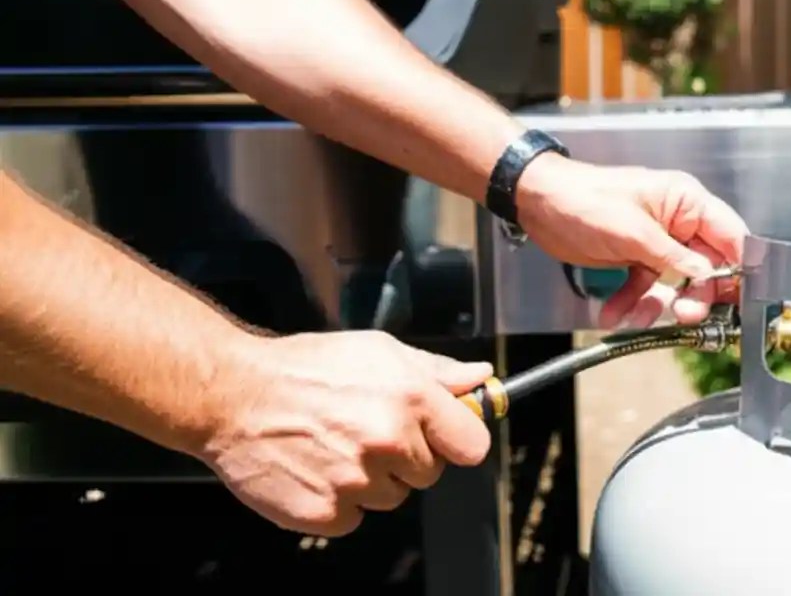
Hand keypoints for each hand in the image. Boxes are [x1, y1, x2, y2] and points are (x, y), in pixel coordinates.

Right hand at [199, 330, 492, 536]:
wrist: (232, 396)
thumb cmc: (304, 369)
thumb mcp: (378, 351)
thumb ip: (435, 370)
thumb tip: (479, 377)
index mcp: (410, 399)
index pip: (472, 444)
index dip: (456, 440)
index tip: (442, 436)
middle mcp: (389, 441)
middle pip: (429, 473)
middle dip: (406, 457)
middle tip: (366, 431)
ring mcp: (357, 481)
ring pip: (391, 497)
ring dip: (371, 480)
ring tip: (335, 446)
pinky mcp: (327, 512)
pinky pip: (354, 518)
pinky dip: (338, 502)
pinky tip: (317, 468)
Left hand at [515, 154, 748, 328]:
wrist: (540, 203)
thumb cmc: (583, 199)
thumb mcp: (634, 233)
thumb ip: (674, 257)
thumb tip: (708, 275)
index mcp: (685, 201)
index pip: (729, 235)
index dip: (737, 266)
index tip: (737, 296)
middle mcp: (677, 221)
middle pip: (706, 264)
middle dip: (696, 293)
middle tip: (689, 314)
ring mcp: (656, 241)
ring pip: (675, 282)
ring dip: (660, 304)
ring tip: (642, 317)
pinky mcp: (636, 257)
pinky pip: (646, 286)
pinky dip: (633, 302)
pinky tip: (615, 313)